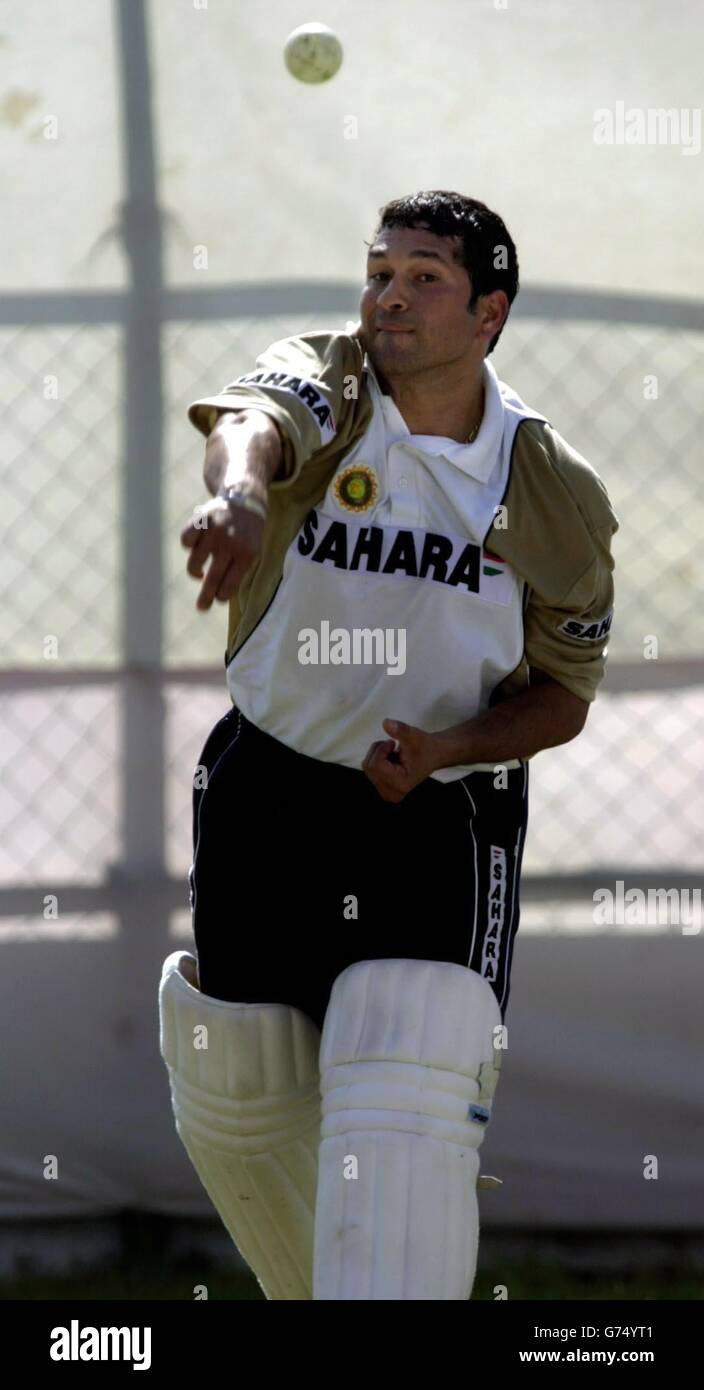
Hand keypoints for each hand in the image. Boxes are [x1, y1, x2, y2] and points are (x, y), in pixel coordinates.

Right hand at [180, 496, 264, 610]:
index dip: (221, 596)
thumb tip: (218, 594)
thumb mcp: (253, 551)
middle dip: (205, 597)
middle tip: (201, 607)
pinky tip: (196, 547)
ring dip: (195, 572)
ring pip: (195, 562)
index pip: (230, 584)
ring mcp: (214, 531)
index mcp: (247, 554)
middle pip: (212, 579)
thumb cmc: (248, 534)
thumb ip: (239, 571)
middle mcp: (230, 543)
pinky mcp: (201, 520)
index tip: (217, 599)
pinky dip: (188, 546)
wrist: (245, 500)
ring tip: (199, 572)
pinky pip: (186, 541)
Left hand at [361, 718, 440, 802]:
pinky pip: (368, 769)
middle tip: (395, 749)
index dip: (382, 749)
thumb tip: (386, 723)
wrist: (433, 755)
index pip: (376, 764)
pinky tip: (392, 761)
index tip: (395, 744)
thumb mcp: (414, 735)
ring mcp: (387, 793)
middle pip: (369, 766)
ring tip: (395, 755)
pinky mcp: (384, 790)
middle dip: (379, 751)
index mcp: (401, 784)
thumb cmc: (425, 746)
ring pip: (367, 767)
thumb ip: (401, 730)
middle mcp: (393, 794)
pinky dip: (378, 760)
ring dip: (378, 754)